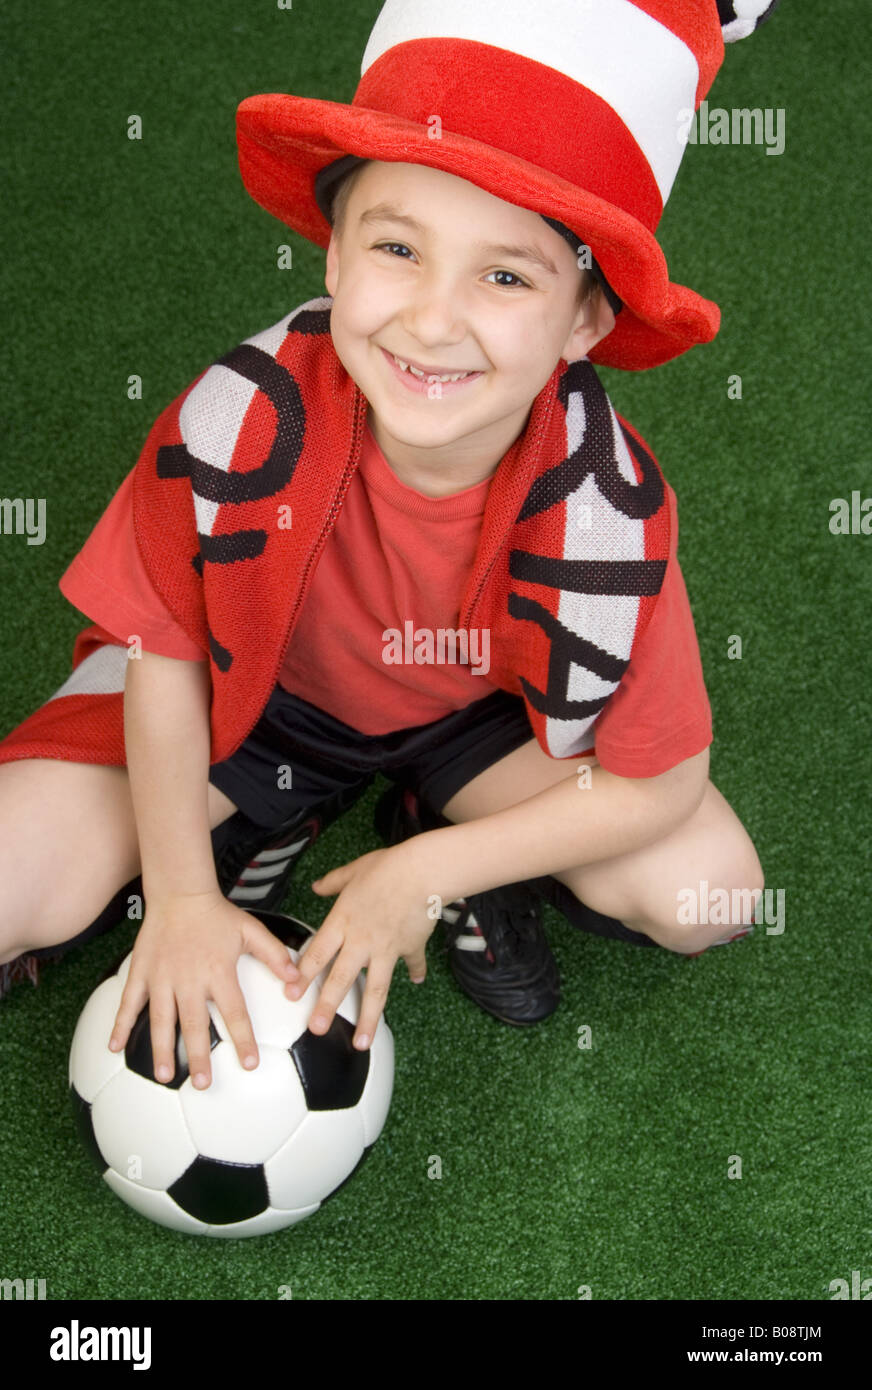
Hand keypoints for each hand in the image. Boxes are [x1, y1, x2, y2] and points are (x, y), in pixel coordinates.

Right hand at [107, 890, 296, 1089]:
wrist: (180, 893)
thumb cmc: (217, 915)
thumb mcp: (252, 931)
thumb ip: (275, 956)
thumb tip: (296, 981)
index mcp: (219, 972)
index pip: (235, 1013)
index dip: (243, 1039)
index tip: (250, 1064)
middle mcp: (190, 980)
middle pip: (196, 1025)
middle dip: (199, 1057)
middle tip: (202, 1085)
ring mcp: (162, 978)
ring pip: (162, 1020)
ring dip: (162, 1049)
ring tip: (164, 1076)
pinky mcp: (142, 972)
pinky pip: (129, 1002)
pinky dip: (120, 1025)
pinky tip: (114, 1047)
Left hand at [285, 842, 437, 1049]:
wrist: (423, 872)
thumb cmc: (388, 867)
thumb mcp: (354, 871)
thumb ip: (333, 882)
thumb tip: (316, 886)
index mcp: (343, 921)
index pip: (317, 954)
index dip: (302, 975)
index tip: (291, 996)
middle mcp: (361, 940)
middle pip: (340, 979)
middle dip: (327, 1007)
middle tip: (316, 1029)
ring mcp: (386, 948)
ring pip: (375, 989)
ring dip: (368, 1018)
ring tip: (361, 1042)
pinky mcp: (410, 947)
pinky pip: (412, 963)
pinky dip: (416, 972)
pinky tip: (416, 982)